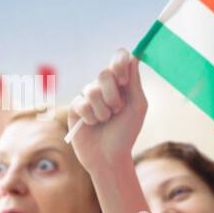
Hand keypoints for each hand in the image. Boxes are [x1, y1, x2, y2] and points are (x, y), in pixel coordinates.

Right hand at [68, 49, 147, 173]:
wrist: (110, 156)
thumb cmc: (126, 132)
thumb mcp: (137, 107)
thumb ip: (134, 82)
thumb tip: (134, 56)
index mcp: (121, 83)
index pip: (119, 57)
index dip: (119, 63)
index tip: (124, 80)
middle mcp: (104, 86)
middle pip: (104, 73)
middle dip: (113, 95)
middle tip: (118, 110)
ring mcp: (88, 96)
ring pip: (91, 90)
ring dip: (103, 110)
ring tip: (106, 121)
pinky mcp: (75, 107)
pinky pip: (81, 103)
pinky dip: (91, 117)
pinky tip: (93, 125)